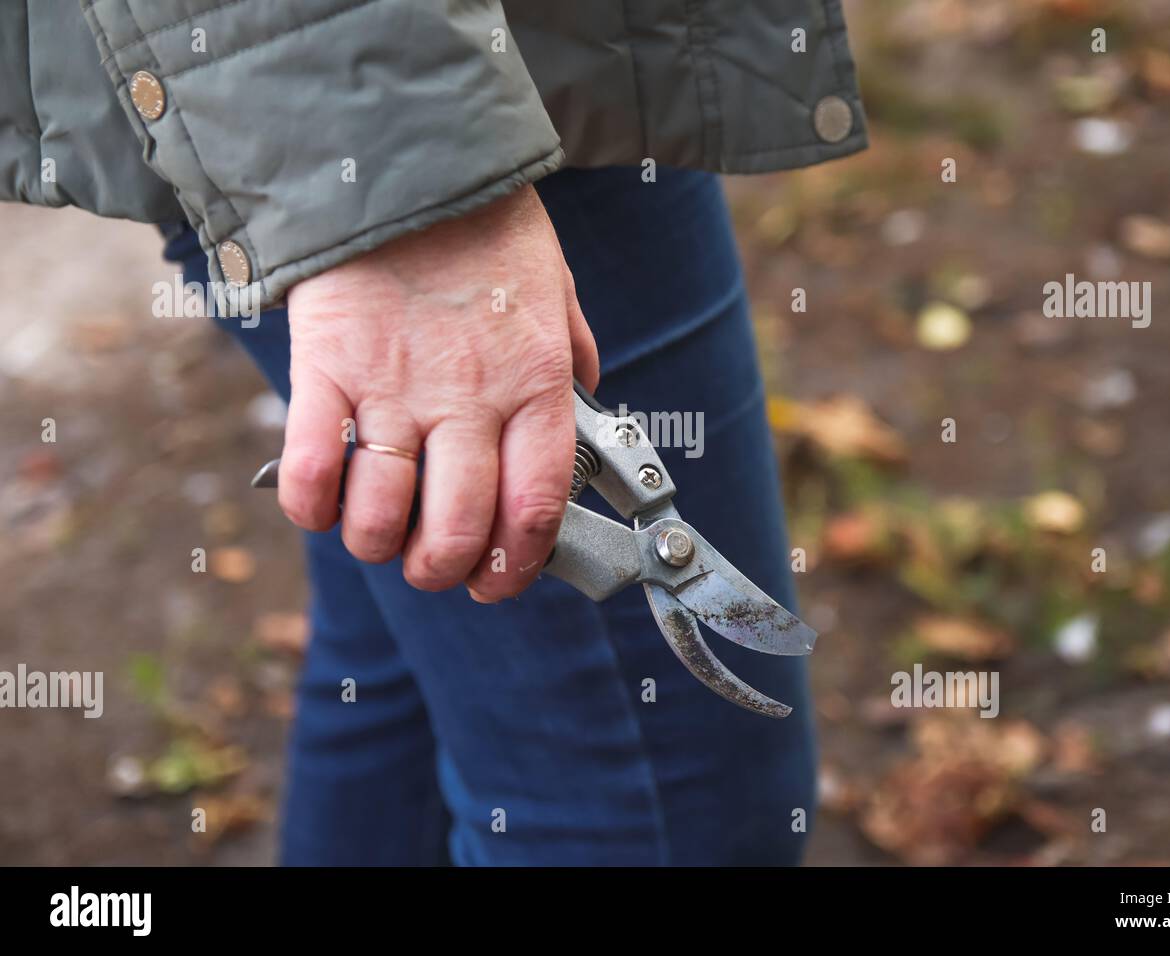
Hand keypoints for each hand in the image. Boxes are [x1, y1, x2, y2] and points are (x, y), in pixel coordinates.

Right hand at [277, 185, 598, 599]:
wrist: (407, 159)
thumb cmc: (489, 229)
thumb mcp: (559, 294)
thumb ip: (575, 362)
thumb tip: (584, 419)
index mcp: (535, 383)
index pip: (536, 506)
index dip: (518, 565)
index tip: (500, 581)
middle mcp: (469, 397)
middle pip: (459, 527)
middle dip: (445, 570)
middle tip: (436, 566)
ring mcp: (395, 386)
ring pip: (382, 514)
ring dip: (379, 546)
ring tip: (381, 535)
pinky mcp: (328, 367)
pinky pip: (313, 466)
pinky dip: (311, 506)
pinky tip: (323, 505)